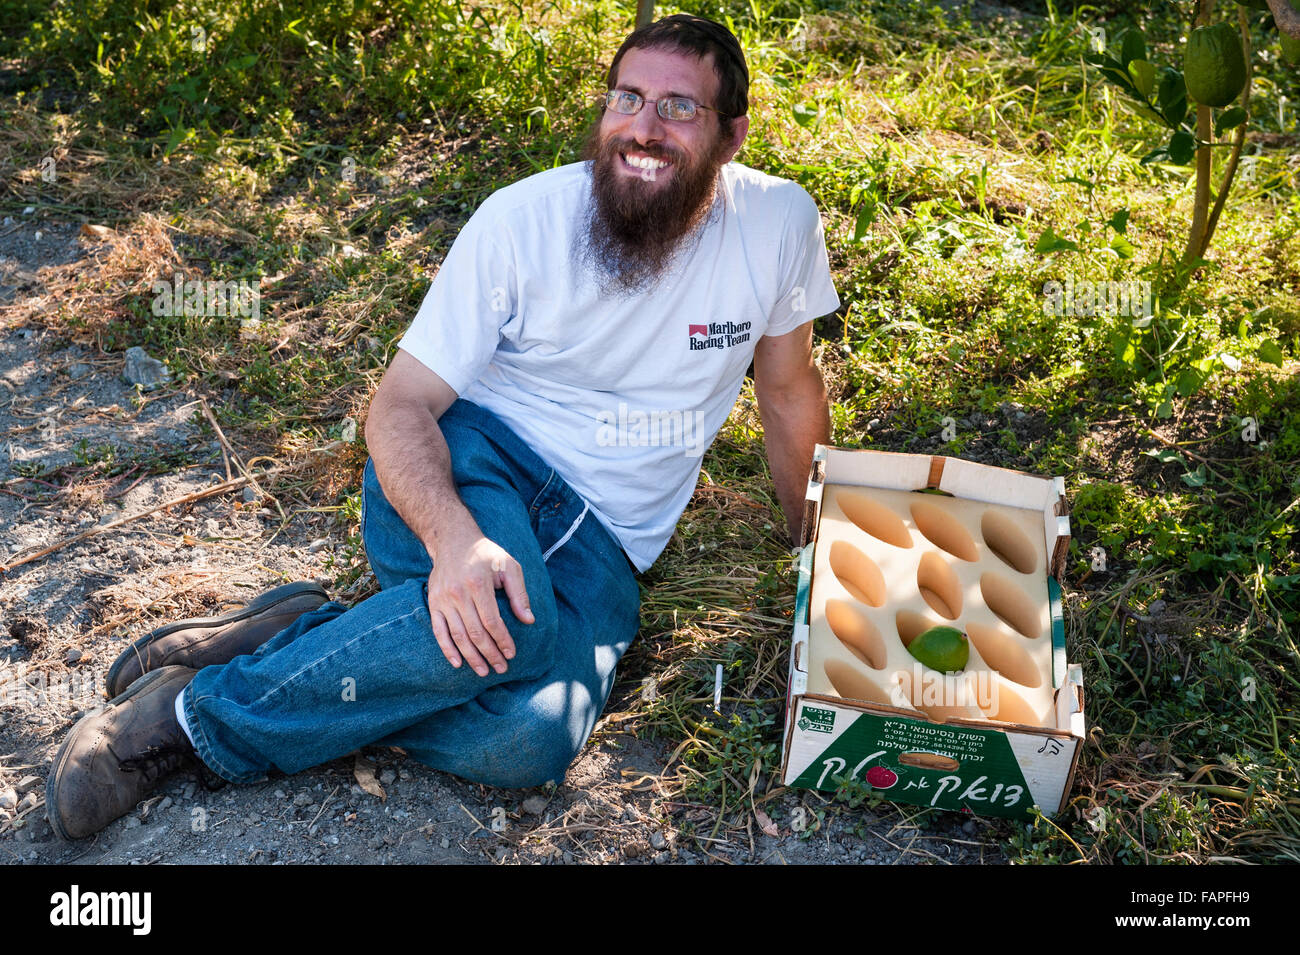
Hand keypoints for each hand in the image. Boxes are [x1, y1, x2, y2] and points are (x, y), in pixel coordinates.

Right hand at [426, 532, 534, 676]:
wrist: (453, 541)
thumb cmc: (486, 555)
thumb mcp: (509, 566)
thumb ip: (519, 594)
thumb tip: (529, 620)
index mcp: (478, 584)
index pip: (492, 621)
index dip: (502, 641)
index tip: (511, 654)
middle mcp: (458, 593)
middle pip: (475, 633)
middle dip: (490, 654)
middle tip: (501, 669)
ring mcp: (443, 600)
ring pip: (458, 636)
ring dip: (471, 657)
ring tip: (483, 671)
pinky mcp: (433, 603)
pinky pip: (439, 631)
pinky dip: (447, 649)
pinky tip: (457, 663)